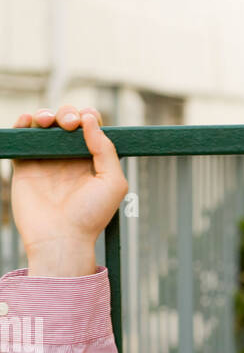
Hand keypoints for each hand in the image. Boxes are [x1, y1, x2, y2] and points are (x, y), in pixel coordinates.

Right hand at [10, 105, 128, 275]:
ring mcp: (46, 161)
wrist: (60, 240)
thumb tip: (89, 120)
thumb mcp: (113, 183)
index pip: (90, 128)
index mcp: (91, 160)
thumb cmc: (90, 216)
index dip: (88, 117)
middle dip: (67, 112)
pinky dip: (22, 123)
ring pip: (43, 126)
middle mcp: (68, 158)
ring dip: (45, 114)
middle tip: (68, 123)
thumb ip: (106, 150)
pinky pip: (21, 138)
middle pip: (66, 121)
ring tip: (47, 121)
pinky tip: (27, 120)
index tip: (85, 120)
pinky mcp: (24, 167)